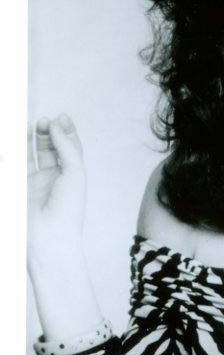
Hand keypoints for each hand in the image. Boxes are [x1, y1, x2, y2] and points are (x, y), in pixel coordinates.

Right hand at [27, 114, 86, 262]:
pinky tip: (18, 135)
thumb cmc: (68, 207)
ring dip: (29, 137)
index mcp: (70, 176)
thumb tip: (54, 123)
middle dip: (46, 132)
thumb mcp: (75, 171)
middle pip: (48, 147)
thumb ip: (65, 146)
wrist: (48, 237)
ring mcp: (32, 182)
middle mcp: (51, 178)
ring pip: (29, 153)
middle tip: (44, 121)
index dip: (64, 131)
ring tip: (31, 123)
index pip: (68, 147)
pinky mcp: (16, 186)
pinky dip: (16, 148)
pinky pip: (16, 163)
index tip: (61, 117)